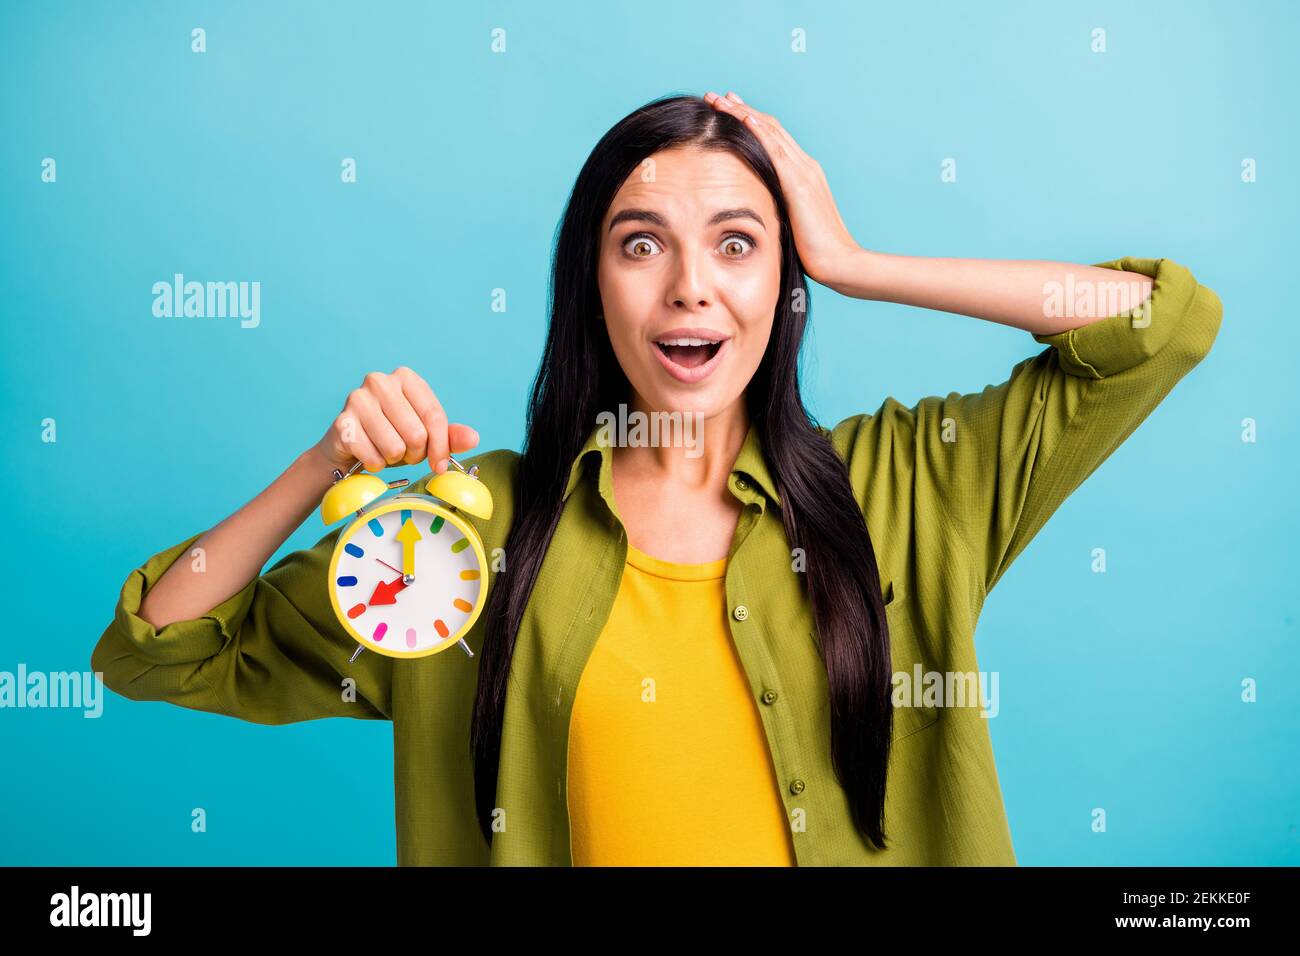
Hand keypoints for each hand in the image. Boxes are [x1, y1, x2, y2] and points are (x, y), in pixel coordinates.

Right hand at [313, 366, 479, 475]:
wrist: (347, 447)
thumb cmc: (391, 436)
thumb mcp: (424, 435)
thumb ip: (450, 436)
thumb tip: (473, 438)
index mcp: (405, 377)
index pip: (435, 416)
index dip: (441, 447)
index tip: (439, 465)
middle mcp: (380, 381)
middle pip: (417, 434)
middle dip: (414, 454)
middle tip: (403, 452)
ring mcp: (357, 399)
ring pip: (395, 448)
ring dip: (393, 459)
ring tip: (385, 450)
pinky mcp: (342, 423)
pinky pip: (374, 457)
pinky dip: (375, 464)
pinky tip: (367, 454)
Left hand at [703, 90, 861, 292]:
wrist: (840, 262)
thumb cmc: (815, 250)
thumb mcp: (791, 222)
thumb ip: (777, 208)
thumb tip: (755, 208)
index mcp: (803, 174)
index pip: (773, 139)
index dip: (750, 122)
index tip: (728, 109)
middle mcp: (805, 165)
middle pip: (769, 128)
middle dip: (741, 109)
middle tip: (716, 96)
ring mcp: (804, 172)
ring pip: (770, 132)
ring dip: (743, 113)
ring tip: (719, 101)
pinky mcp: (800, 184)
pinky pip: (776, 151)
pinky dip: (759, 131)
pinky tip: (742, 119)